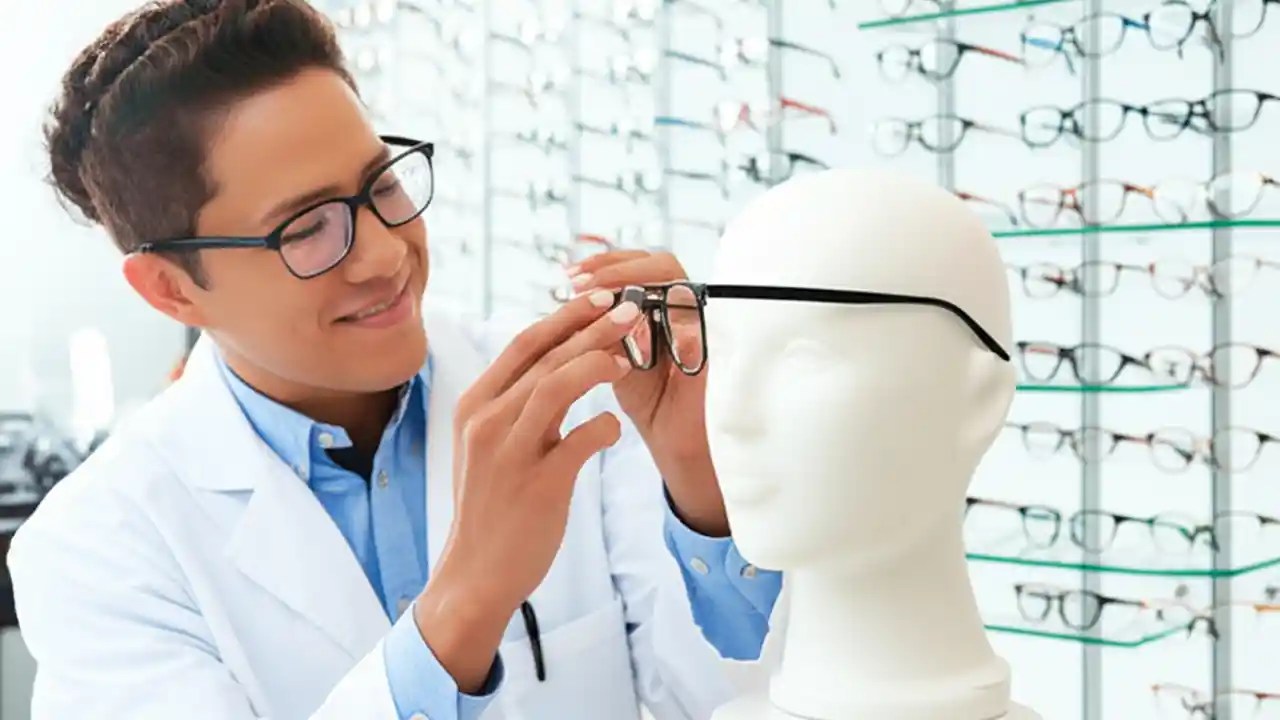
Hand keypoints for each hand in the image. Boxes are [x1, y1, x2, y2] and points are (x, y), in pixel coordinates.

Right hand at [415, 290, 639, 691]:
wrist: (477, 572)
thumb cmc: (492, 504)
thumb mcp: (489, 445)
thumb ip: (517, 404)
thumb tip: (560, 362)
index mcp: (474, 406)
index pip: (522, 345)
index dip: (563, 317)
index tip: (597, 298)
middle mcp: (487, 423)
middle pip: (544, 358)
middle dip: (590, 328)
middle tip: (628, 309)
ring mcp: (510, 453)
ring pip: (555, 388)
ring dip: (596, 363)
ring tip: (627, 354)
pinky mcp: (538, 485)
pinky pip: (580, 442)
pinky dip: (603, 428)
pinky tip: (615, 428)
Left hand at [568, 251, 728, 536]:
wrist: (680, 446)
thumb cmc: (652, 404)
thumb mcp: (618, 361)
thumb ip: (602, 331)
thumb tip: (571, 300)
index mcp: (668, 304)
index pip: (644, 263)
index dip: (608, 263)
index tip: (570, 276)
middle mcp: (693, 308)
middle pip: (663, 263)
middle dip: (617, 269)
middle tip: (578, 284)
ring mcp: (710, 325)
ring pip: (678, 286)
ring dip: (633, 290)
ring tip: (592, 302)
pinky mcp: (717, 350)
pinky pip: (691, 323)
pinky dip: (655, 326)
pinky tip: (622, 337)